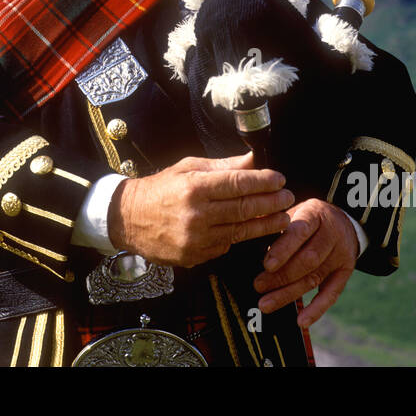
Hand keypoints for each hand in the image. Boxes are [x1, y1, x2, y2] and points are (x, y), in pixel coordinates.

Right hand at [108, 152, 293, 267]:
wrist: (127, 219)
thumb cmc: (160, 188)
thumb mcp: (187, 167)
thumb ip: (222, 166)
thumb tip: (252, 160)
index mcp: (194, 186)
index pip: (238, 183)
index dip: (262, 181)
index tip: (279, 178)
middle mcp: (195, 213)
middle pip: (243, 208)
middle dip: (271, 203)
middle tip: (288, 198)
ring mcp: (195, 238)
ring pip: (239, 231)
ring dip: (265, 225)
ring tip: (283, 218)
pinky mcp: (193, 256)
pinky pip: (224, 246)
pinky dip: (238, 237)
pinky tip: (250, 230)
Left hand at [253, 198, 357, 327]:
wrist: (343, 221)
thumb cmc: (306, 218)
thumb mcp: (292, 211)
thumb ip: (272, 223)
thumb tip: (244, 233)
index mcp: (315, 214)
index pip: (300, 232)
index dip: (283, 249)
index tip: (266, 264)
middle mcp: (331, 234)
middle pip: (308, 259)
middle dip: (281, 275)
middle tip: (258, 285)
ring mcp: (340, 255)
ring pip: (314, 278)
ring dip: (289, 293)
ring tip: (266, 304)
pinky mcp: (345, 273)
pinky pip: (331, 294)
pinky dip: (316, 310)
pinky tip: (300, 321)